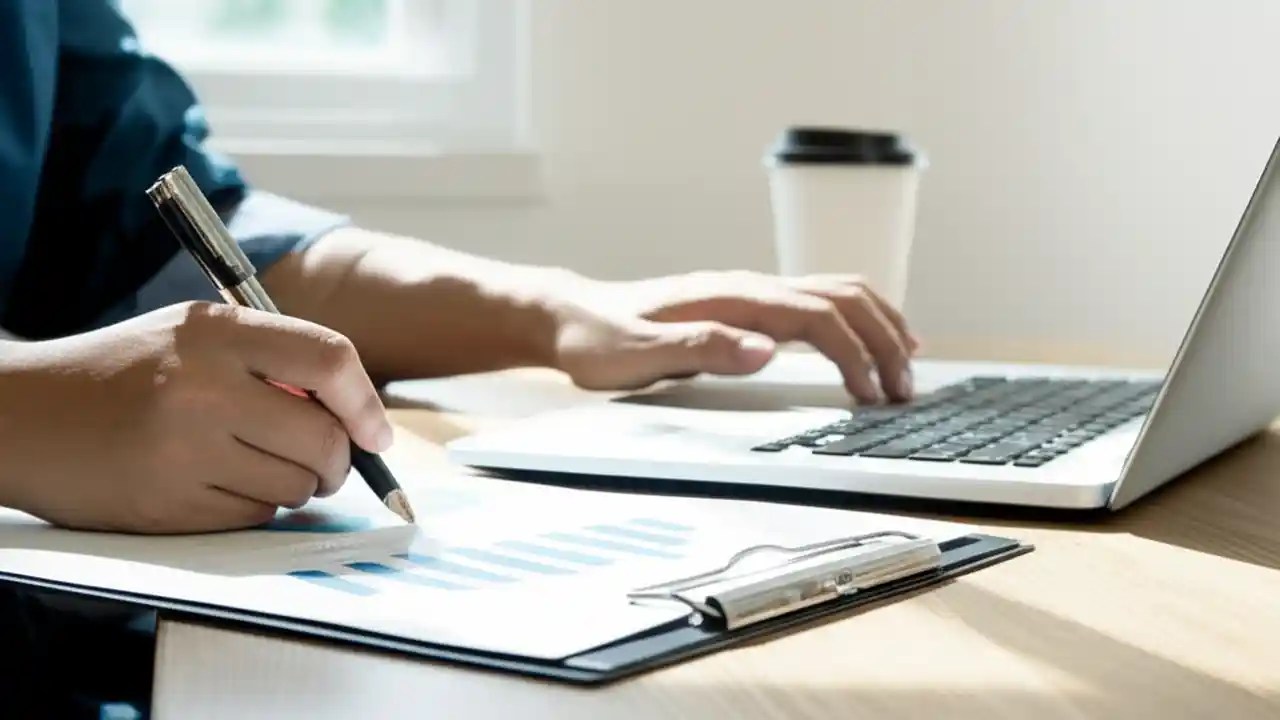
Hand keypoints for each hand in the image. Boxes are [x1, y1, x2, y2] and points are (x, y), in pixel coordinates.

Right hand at [0, 302, 391, 533]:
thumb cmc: (122, 372)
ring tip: (257, 465)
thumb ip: (272, 359)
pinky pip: (254, 517)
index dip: (366, 403)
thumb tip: (356, 413)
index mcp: (216, 332)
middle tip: (325, 463)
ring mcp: (185, 449)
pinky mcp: (169, 504)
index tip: (376, 433)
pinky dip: (254, 508)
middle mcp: (204, 386)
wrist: (23, 416)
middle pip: (324, 438)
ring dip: (295, 487)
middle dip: (338, 461)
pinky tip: (218, 484)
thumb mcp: (193, 335)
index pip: (330, 359)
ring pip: (295, 486)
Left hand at [552, 271, 918, 402]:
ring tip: (906, 366)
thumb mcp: (635, 353)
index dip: (855, 353)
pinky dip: (856, 319)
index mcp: (731, 298)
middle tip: (905, 390)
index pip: (816, 316)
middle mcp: (748, 287)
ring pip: (836, 293)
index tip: (873, 396)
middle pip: (841, 297)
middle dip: (883, 340)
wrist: (569, 315)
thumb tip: (764, 350)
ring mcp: (749, 293)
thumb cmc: (597, 339)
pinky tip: (868, 342)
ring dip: (878, 325)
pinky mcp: (746, 306)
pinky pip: (817, 303)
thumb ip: (698, 348)